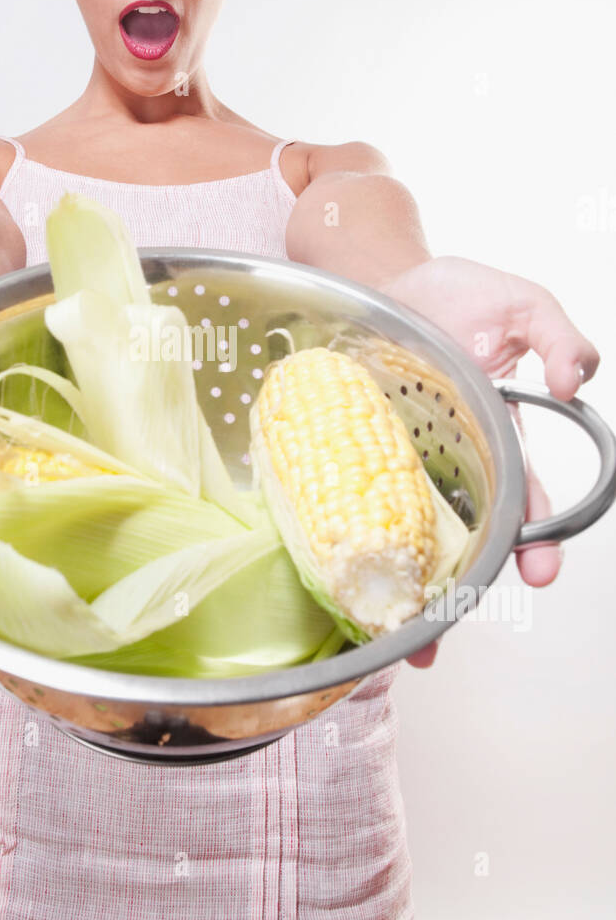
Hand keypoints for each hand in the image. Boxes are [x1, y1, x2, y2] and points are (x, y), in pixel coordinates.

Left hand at [377, 255, 600, 668]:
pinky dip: (346, 548)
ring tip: (400, 637)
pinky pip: (346, 508)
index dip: (536, 537)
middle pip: (461, 540)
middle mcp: (446, 465)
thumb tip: (577, 380)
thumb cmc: (451, 296)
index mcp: (494, 439)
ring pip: (405, 540)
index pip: (522, 500)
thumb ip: (557, 338)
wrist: (376, 282)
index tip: (542, 569)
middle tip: (449, 624)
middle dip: (464, 589)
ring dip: (407, 590)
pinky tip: (342, 589)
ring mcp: (393, 466)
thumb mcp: (519, 304)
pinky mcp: (343, 458)